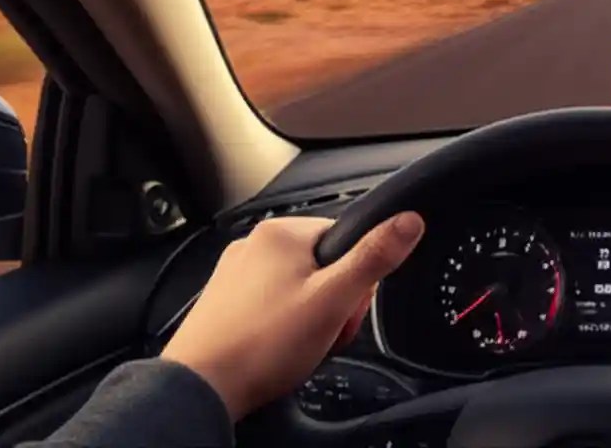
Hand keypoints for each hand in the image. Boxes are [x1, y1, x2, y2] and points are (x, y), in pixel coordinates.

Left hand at [162, 213, 424, 420]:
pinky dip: (282, 329)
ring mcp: (236, 275)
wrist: (200, 389)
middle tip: (322, 332)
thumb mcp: (333, 300)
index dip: (356, 280)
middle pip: (324, 267)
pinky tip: (277, 350)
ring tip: (298, 346)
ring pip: (299, 290)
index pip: (346, 240)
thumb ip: (374, 258)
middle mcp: (254, 245)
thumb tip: (409, 221)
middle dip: (333, 304)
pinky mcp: (225, 303)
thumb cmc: (262, 345)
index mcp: (282, 233)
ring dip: (310, 319)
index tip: (346, 308)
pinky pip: (272, 308)